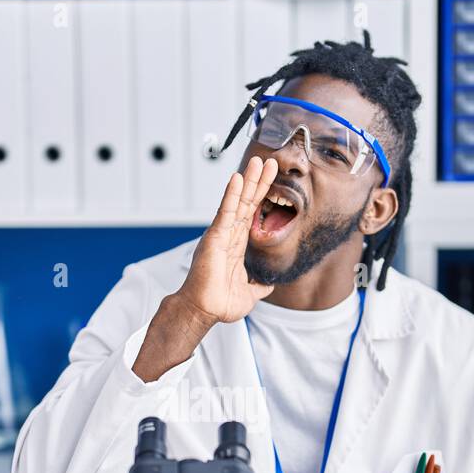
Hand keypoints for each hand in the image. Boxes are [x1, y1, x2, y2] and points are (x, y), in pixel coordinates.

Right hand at [176, 156, 278, 324]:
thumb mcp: (249, 294)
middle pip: (246, 202)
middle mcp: (227, 235)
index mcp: (235, 245)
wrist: (202, 311)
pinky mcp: (214, 238)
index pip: (251, 214)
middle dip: (257, 181)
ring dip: (247, 181)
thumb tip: (269, 285)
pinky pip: (225, 212)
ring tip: (256, 161)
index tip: (271, 178)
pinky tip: (237, 179)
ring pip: (237, 202)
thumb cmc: (218, 303)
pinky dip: (231, 195)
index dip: (261, 196)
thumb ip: (259, 286)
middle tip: (268, 161)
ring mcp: (220, 234)